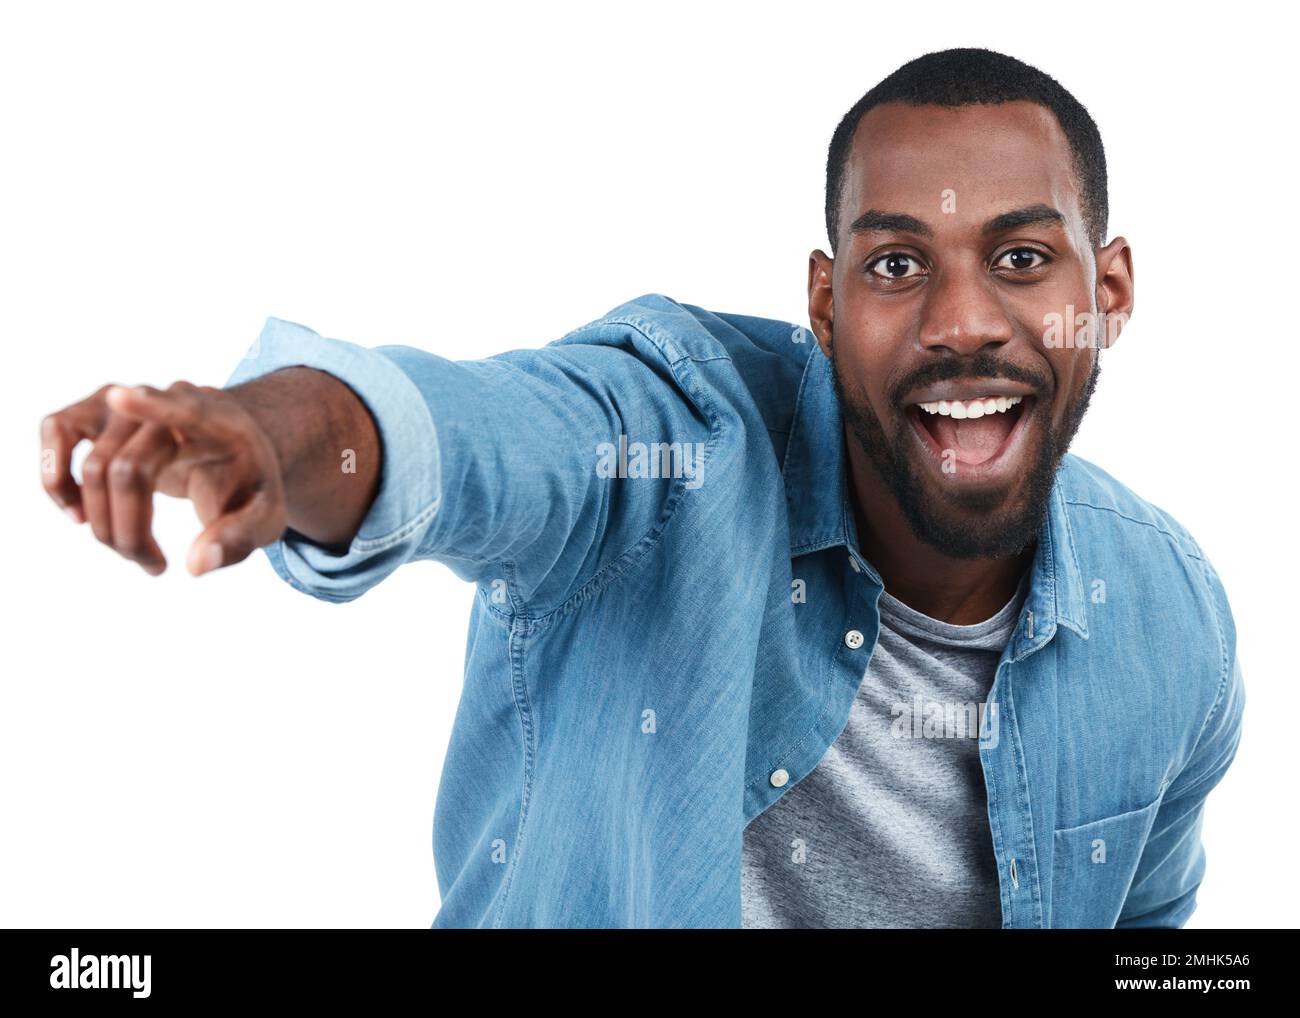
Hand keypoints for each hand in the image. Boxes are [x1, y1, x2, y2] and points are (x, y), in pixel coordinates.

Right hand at [40, 381, 287, 575]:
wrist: (229, 449)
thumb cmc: (245, 483)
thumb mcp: (264, 516)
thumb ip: (239, 538)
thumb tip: (196, 565)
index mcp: (220, 421)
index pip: (186, 408)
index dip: (153, 405)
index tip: (121, 397)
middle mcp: (168, 399)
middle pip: (128, 470)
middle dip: (131, 533)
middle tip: (154, 567)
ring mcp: (127, 399)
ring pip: (92, 466)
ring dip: (101, 522)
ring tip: (128, 550)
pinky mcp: (96, 408)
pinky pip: (57, 431)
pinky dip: (56, 479)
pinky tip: (78, 515)